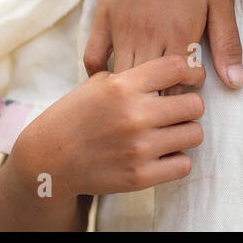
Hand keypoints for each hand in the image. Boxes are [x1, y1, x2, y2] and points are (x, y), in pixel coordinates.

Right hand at [13, 54, 206, 198]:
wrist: (47, 160)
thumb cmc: (76, 116)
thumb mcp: (98, 83)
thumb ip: (136, 74)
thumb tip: (175, 69)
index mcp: (123, 86)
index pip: (179, 67)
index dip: (192, 71)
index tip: (192, 79)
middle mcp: (134, 115)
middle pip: (196, 104)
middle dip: (189, 106)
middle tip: (177, 111)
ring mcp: (138, 148)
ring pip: (195, 134)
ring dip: (185, 133)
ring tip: (171, 132)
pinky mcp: (140, 176)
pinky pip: (184, 165)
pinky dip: (177, 160)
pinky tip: (163, 154)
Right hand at [84, 0, 242, 88]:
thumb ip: (226, 44)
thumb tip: (235, 83)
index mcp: (178, 35)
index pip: (176, 88)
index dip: (185, 97)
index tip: (193, 95)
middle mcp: (145, 35)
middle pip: (145, 88)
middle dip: (158, 101)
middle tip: (167, 100)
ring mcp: (120, 26)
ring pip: (119, 76)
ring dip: (132, 90)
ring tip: (144, 94)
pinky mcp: (103, 13)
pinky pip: (92, 54)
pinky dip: (99, 72)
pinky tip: (114, 78)